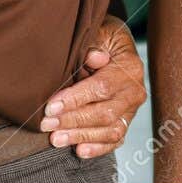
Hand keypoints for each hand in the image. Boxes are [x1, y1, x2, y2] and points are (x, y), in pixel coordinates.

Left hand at [38, 14, 146, 156]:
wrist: (116, 45)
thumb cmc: (103, 37)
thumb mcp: (99, 32)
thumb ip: (93, 45)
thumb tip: (93, 57)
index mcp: (129, 67)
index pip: (101, 88)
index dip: (75, 99)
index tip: (51, 106)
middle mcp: (134, 92)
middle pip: (104, 113)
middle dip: (72, 121)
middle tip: (47, 125)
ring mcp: (132, 110)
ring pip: (109, 129)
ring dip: (81, 136)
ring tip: (56, 139)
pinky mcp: (126, 122)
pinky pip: (115, 140)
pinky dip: (98, 147)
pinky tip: (79, 151)